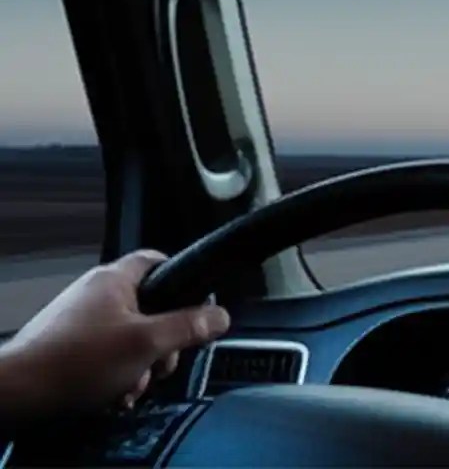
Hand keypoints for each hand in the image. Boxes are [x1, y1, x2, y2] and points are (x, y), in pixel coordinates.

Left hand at [0, 249, 229, 418]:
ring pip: (130, 336)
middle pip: (149, 307)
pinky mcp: (67, 345)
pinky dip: (117, 373)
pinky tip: (115, 393)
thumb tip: (222, 315)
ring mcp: (79, 319)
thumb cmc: (81, 360)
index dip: (182, 280)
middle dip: (163, 341)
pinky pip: (106, 353)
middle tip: (163, 363)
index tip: (195, 308)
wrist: (17, 393)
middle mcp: (96, 292)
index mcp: (114, 279)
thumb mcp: (148, 343)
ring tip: (132, 386)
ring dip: (141, 363)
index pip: (157, 261)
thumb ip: (189, 327)